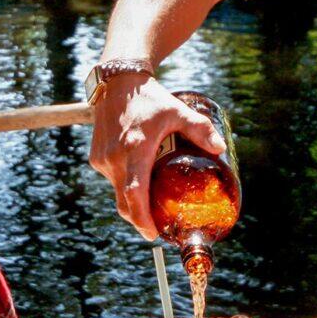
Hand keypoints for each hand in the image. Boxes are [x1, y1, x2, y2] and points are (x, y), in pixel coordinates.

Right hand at [88, 75, 225, 239]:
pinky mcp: (96, 157)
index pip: (134, 192)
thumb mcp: (178, 111)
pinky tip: (139, 179)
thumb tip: (220, 148)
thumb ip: (200, 130)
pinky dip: (124, 185)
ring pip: (117, 192)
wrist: (116, 83)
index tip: (152, 234)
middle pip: (124, 202)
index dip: (142, 217)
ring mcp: (102, 159)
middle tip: (156, 227)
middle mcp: (115, 157)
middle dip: (139, 219)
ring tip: (152, 204)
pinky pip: (112, 179)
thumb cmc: (150, 98)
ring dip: (133, 201)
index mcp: (135, 148)